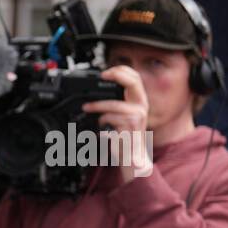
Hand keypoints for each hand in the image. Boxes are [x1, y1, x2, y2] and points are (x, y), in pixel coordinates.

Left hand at [82, 65, 150, 183]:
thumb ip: (115, 103)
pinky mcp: (130, 127)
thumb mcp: (121, 116)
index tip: (106, 71)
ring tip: (87, 107)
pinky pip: (111, 118)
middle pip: (133, 82)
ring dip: (97, 105)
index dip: (121, 70)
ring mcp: (137, 116)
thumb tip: (97, 92)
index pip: (135, 77)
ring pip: (115, 104)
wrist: (132, 157)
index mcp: (139, 100)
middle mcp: (141, 106)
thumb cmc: (124, 136)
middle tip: (102, 76)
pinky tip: (100, 127)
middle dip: (117, 75)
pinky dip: (102, 120)